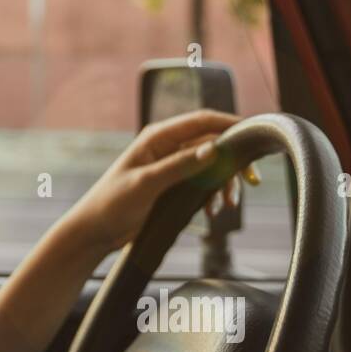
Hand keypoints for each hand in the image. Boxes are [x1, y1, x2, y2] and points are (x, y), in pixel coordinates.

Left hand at [54, 110, 256, 258]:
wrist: (96, 230)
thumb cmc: (112, 203)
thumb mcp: (146, 183)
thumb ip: (180, 166)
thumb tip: (214, 149)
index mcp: (158, 137)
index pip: (202, 121)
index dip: (230, 124)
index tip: (254, 136)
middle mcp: (167, 146)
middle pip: (213, 143)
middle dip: (233, 162)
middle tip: (251, 181)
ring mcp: (172, 165)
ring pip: (212, 166)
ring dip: (224, 184)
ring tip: (228, 205)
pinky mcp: (174, 185)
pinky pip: (203, 183)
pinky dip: (213, 195)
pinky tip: (213, 211)